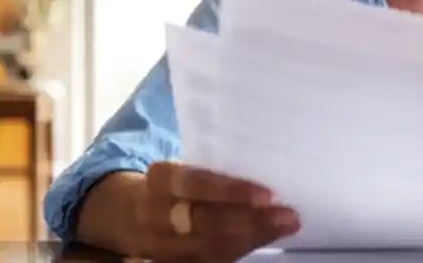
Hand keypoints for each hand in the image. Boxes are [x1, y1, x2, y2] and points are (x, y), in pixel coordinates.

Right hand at [135, 161, 299, 261]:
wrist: (134, 214)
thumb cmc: (177, 183)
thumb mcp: (184, 169)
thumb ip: (216, 172)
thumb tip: (271, 169)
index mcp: (160, 178)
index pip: (195, 183)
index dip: (231, 191)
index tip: (268, 194)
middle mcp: (155, 212)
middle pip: (204, 221)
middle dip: (249, 220)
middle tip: (287, 215)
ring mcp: (160, 244)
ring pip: (209, 247)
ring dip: (252, 238)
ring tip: (285, 226)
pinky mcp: (171, 262)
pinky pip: (209, 260)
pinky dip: (240, 249)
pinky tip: (266, 238)